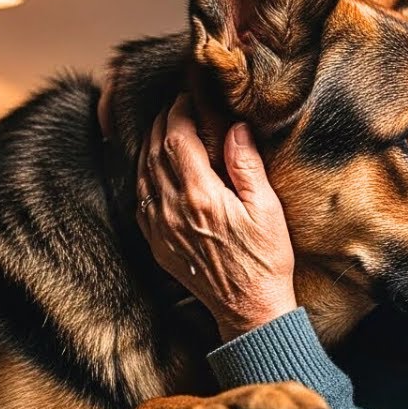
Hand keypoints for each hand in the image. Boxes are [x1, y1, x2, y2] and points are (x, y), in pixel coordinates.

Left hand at [137, 94, 296, 341]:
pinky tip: (155, 169)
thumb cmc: (265, 260)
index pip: (176, 139)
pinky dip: (144, 176)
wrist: (248, 309)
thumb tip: (234, 128)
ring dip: (149, 147)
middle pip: (153, 152)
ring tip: (162, 130)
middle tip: (173, 107)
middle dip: (160, 123)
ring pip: (142, 174)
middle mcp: (172, 209)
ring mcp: (159, 228)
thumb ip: (246, 166)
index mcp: (200, 196)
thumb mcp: (267, 209)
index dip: (178, 113)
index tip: (187, 99)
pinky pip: (139, 200)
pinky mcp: (156, 243)